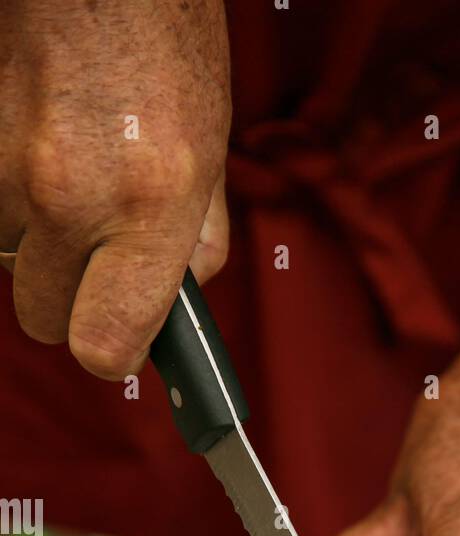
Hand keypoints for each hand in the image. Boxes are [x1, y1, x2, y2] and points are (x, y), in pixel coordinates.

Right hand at [0, 0, 229, 378]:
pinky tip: (32, 148)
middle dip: (68, 295)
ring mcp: (5, 166)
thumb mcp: (212, 144)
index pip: (105, 344)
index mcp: (149, 204)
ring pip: (5, 259)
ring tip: (65, 174)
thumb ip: (199, 235)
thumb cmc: (157, 34)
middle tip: (93, 251)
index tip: (120, 340)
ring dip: (31, 237)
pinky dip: (1, 194)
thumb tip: (185, 297)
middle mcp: (71, 193)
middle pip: (43, 317)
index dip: (112, 351)